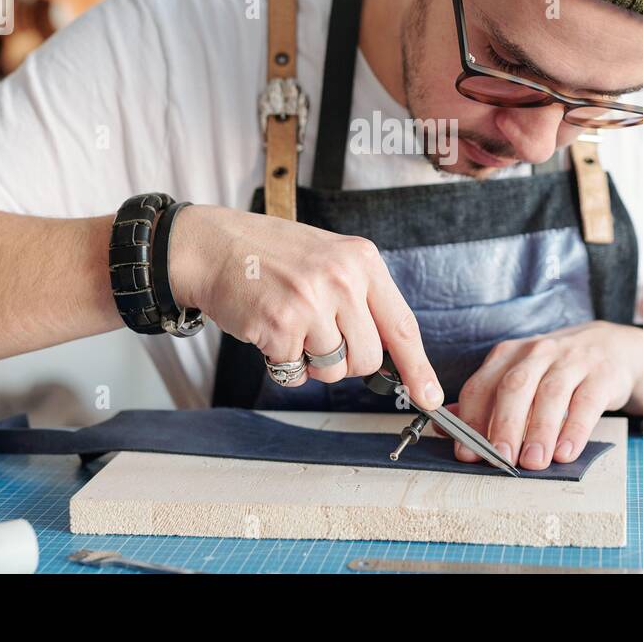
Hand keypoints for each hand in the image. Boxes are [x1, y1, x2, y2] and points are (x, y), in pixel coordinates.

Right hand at [169, 204, 443, 408]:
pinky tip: (269, 331)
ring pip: (333, 370)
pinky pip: (295, 373)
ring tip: (291, 327)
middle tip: (318, 336)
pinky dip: (282, 364)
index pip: (402, 324)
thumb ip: (362, 297)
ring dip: (311, 362)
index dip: (418, 367)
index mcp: (362, 260)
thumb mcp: (330, 258)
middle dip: (346, 361)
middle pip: (368, 358)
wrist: (213, 245)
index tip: (429, 396)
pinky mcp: (280, 325)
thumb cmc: (270, 255)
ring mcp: (311, 302)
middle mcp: (342, 278)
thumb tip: (391, 354)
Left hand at [449, 321, 642, 470]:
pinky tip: (566, 452)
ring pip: (550, 395)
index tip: (466, 452)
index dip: (471, 420)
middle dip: (504, 425)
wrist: (614, 348)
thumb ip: (486, 401)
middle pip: (514, 387)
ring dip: (539, 431)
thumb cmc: (557, 371)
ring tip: (533, 462)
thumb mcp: (520, 377)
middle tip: (500, 458)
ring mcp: (571, 360)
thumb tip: (445, 427)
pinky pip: (586, 402)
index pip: (482, 386)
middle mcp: (537, 353)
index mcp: (508, 355)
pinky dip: (575, 429)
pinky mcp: (601, 374)